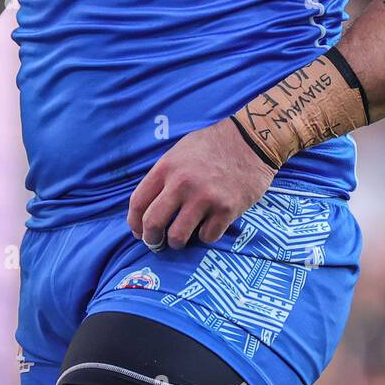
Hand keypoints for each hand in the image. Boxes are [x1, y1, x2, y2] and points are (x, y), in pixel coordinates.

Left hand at [127, 119, 275, 250]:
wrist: (251, 140)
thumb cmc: (212, 145)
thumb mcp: (180, 151)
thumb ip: (163, 176)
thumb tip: (148, 205)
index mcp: (166, 167)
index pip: (138, 203)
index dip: (134, 223)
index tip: (138, 231)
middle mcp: (182, 184)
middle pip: (153, 224)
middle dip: (151, 239)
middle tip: (155, 243)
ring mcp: (204, 198)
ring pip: (177, 237)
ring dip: (177, 242)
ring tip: (181, 238)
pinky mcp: (226, 210)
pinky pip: (206, 237)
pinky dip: (205, 235)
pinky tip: (208, 225)